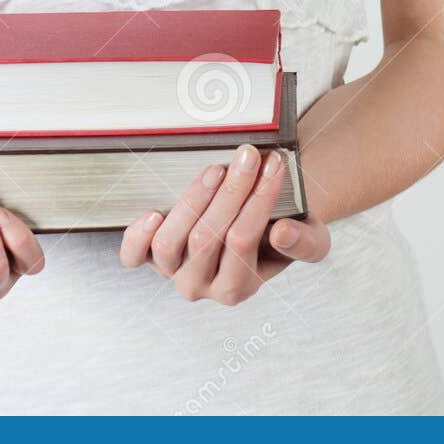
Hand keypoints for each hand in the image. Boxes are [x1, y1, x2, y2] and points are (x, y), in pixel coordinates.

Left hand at [119, 144, 329, 303]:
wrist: (254, 227)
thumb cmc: (280, 231)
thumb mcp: (310, 240)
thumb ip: (304, 243)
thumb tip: (280, 233)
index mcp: (237, 288)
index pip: (243, 242)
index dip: (258, 200)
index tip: (273, 164)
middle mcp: (200, 285)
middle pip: (207, 238)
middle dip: (232, 191)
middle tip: (248, 155)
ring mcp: (170, 271)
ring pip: (170, 243)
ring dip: (193, 201)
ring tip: (216, 169)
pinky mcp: (148, 256)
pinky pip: (133, 255)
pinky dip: (139, 236)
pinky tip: (153, 212)